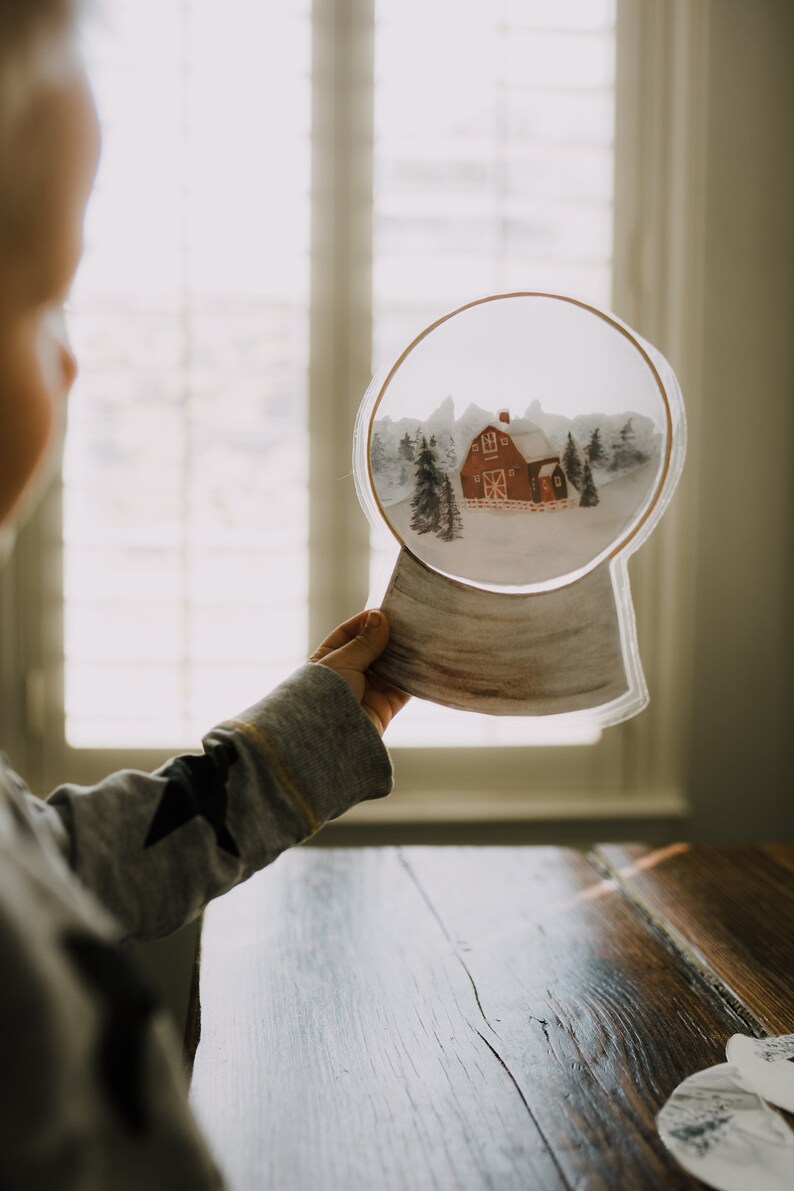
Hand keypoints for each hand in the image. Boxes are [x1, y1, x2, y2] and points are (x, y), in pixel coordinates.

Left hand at [309, 610, 409, 735]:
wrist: (327, 740)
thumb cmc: (325, 695)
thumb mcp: (342, 662)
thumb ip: (364, 642)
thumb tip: (380, 617)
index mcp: (329, 660)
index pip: (349, 634)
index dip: (367, 622)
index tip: (387, 610)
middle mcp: (348, 675)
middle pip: (372, 650)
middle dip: (389, 637)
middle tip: (409, 621)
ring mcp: (366, 692)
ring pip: (389, 668)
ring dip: (403, 655)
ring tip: (421, 636)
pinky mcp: (384, 708)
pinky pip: (402, 689)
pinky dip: (413, 677)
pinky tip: (425, 661)